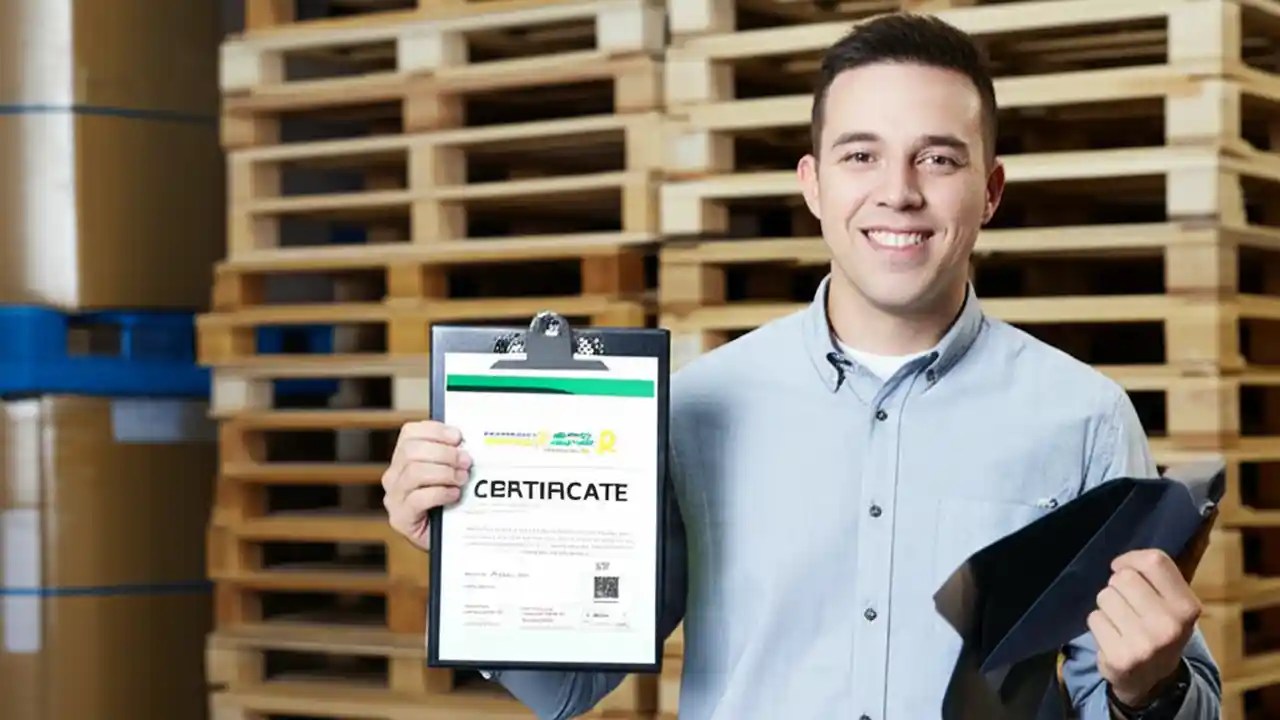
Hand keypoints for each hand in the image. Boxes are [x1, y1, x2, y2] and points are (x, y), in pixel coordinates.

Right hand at [382, 420, 471, 550]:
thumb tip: (467, 442)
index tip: (458, 437)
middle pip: (412, 451)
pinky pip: (418, 498)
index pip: (410, 433)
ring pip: (414, 472)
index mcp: (403, 459)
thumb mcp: (448, 475)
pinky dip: (440, 493)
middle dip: (444, 453)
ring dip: (444, 472)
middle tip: (466, 461)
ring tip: (462, 479)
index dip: (435, 431)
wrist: (446, 543)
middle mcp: (394, 476)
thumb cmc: (450, 506)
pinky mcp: (401, 518)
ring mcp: (394, 498)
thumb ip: (451, 457)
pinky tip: (454, 495)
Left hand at [1087, 549, 1200, 707]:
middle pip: (1123, 577)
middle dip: (1118, 587)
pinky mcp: (1120, 658)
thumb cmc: (1159, 629)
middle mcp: (1170, 625)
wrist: (1152, 681)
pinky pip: (1094, 618)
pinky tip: (1113, 637)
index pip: (1155, 561)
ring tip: (1122, 623)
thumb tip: (1120, 564)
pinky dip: (1099, 624)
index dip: (1132, 559)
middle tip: (1128, 606)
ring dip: (1107, 606)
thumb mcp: (1173, 603)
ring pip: (1105, 596)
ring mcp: (1144, 644)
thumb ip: (1156, 576)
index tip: (1123, 568)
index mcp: (1187, 607)